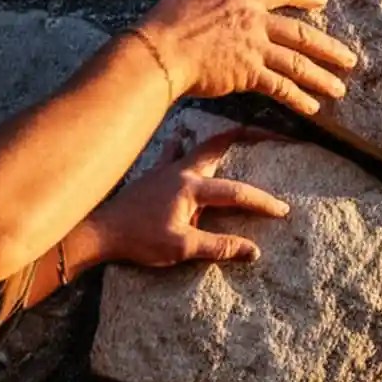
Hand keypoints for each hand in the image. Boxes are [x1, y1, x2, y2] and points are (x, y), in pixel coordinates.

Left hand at [74, 128, 289, 267]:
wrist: (99, 232)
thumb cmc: (138, 240)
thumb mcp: (181, 249)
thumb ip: (219, 247)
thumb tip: (253, 251)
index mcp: (192, 187)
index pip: (237, 192)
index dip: (262, 202)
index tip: (283, 211)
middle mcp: (182, 170)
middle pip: (222, 144)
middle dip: (251, 136)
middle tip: (275, 134)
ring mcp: (167, 167)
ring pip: (201, 143)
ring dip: (222, 137)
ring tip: (241, 130)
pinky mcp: (154, 172)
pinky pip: (173, 150)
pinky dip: (184, 142)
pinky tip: (183, 136)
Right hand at [131, 0, 356, 115]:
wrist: (160, 52)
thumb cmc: (168, 22)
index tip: (322, 3)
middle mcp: (254, 21)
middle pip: (301, 34)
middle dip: (329, 48)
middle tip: (350, 60)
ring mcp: (254, 48)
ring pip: (297, 63)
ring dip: (321, 77)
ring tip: (339, 89)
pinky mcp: (248, 74)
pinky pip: (280, 88)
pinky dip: (298, 98)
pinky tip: (313, 109)